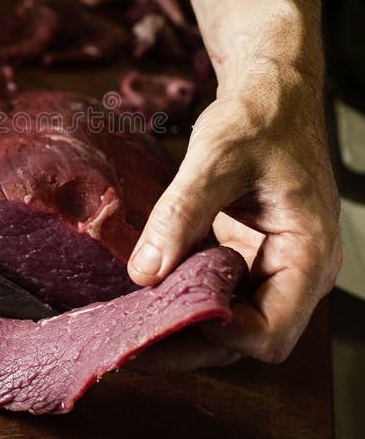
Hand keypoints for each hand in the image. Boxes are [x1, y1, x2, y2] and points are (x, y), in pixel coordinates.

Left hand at [127, 71, 341, 368]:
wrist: (271, 96)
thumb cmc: (261, 118)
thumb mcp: (216, 158)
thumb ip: (180, 215)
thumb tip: (145, 273)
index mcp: (308, 253)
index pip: (272, 334)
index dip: (221, 334)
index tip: (168, 314)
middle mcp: (297, 272)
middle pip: (246, 339)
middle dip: (189, 342)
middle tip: (129, 341)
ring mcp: (273, 268)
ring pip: (229, 324)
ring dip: (182, 326)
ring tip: (129, 323)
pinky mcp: (249, 259)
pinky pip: (218, 295)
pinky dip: (183, 299)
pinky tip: (146, 296)